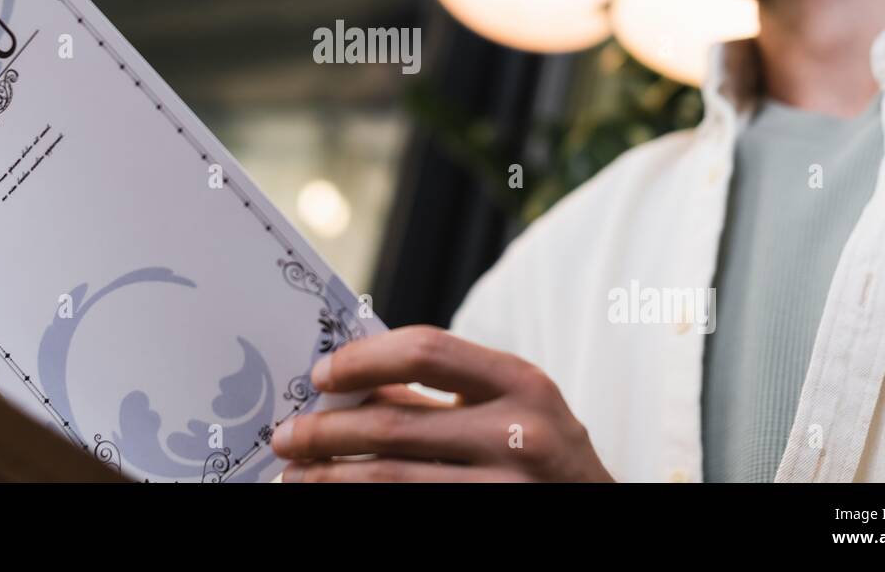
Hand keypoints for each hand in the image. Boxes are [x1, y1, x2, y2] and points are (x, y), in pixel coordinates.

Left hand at [272, 325, 614, 481]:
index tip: (320, 376)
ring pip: (391, 481)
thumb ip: (440, 392)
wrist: (599, 515)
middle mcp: (520, 434)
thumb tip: (347, 384)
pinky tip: (334, 499)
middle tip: (285, 436)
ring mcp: (509, 492)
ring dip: (330, 478)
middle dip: (325, 431)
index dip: (361, 360)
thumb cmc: (540, 453)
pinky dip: (360, 506)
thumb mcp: (510, 407)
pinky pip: (408, 515)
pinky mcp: (490, 532)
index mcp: (522, 382)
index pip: (426, 351)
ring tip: (295, 476)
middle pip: (394, 424)